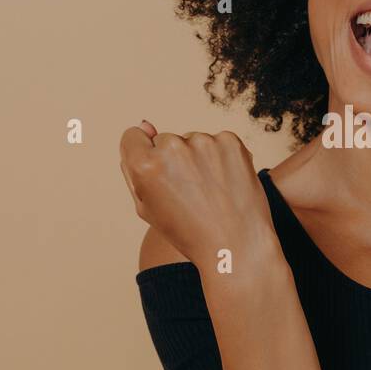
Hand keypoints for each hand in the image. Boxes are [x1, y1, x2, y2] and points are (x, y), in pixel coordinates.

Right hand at [118, 122, 279, 271]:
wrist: (237, 245)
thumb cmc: (188, 231)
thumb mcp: (147, 207)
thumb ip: (136, 166)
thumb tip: (145, 124)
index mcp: (145, 165)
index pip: (133, 136)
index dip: (143, 156)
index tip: (159, 173)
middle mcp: (173, 148)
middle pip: (164, 140)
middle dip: (173, 161)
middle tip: (190, 194)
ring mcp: (204, 142)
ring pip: (192, 141)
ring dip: (199, 159)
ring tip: (210, 192)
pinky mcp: (231, 141)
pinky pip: (217, 142)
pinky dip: (221, 158)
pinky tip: (226, 183)